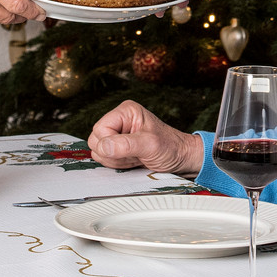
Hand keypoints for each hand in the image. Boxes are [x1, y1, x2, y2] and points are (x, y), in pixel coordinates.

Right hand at [88, 100, 203, 174]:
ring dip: (116, 160)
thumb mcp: (150, 145)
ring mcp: (118, 134)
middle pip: (95, 140)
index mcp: (125, 111)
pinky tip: (133, 161)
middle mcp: (119, 121)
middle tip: (134, 154)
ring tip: (136, 157)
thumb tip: (103, 146)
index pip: (100, 129)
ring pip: (98, 151)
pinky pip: (105, 158)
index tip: (130, 148)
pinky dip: (118, 164)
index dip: (110, 143)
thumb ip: (125, 145)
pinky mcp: (118, 147)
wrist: (180, 159)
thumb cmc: (171, 147)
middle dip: (113, 153)